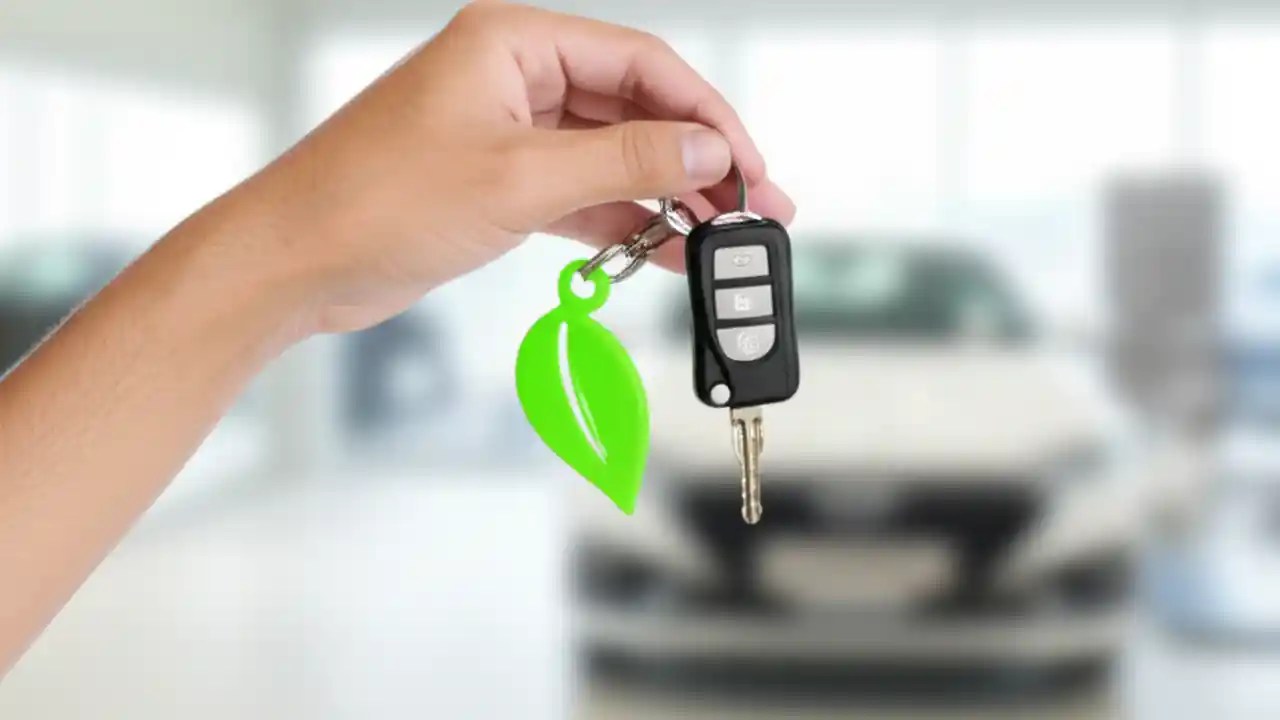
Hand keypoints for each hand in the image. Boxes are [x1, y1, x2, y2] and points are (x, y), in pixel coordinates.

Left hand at [238, 0, 793, 334]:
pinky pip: (582, 194)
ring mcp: (507, 131)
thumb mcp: (519, 180)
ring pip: (612, 157)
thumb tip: (705, 153)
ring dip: (667, 198)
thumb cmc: (372, 200)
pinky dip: (623, 222)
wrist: (295, 262)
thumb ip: (623, 164)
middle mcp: (513, 76)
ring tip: (723, 238)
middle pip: (634, 109)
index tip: (748, 164)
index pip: (639, 63)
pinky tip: (666, 249)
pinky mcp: (499, 182)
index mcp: (512, 41)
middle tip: (754, 209)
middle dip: (696, 162)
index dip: (704, 115)